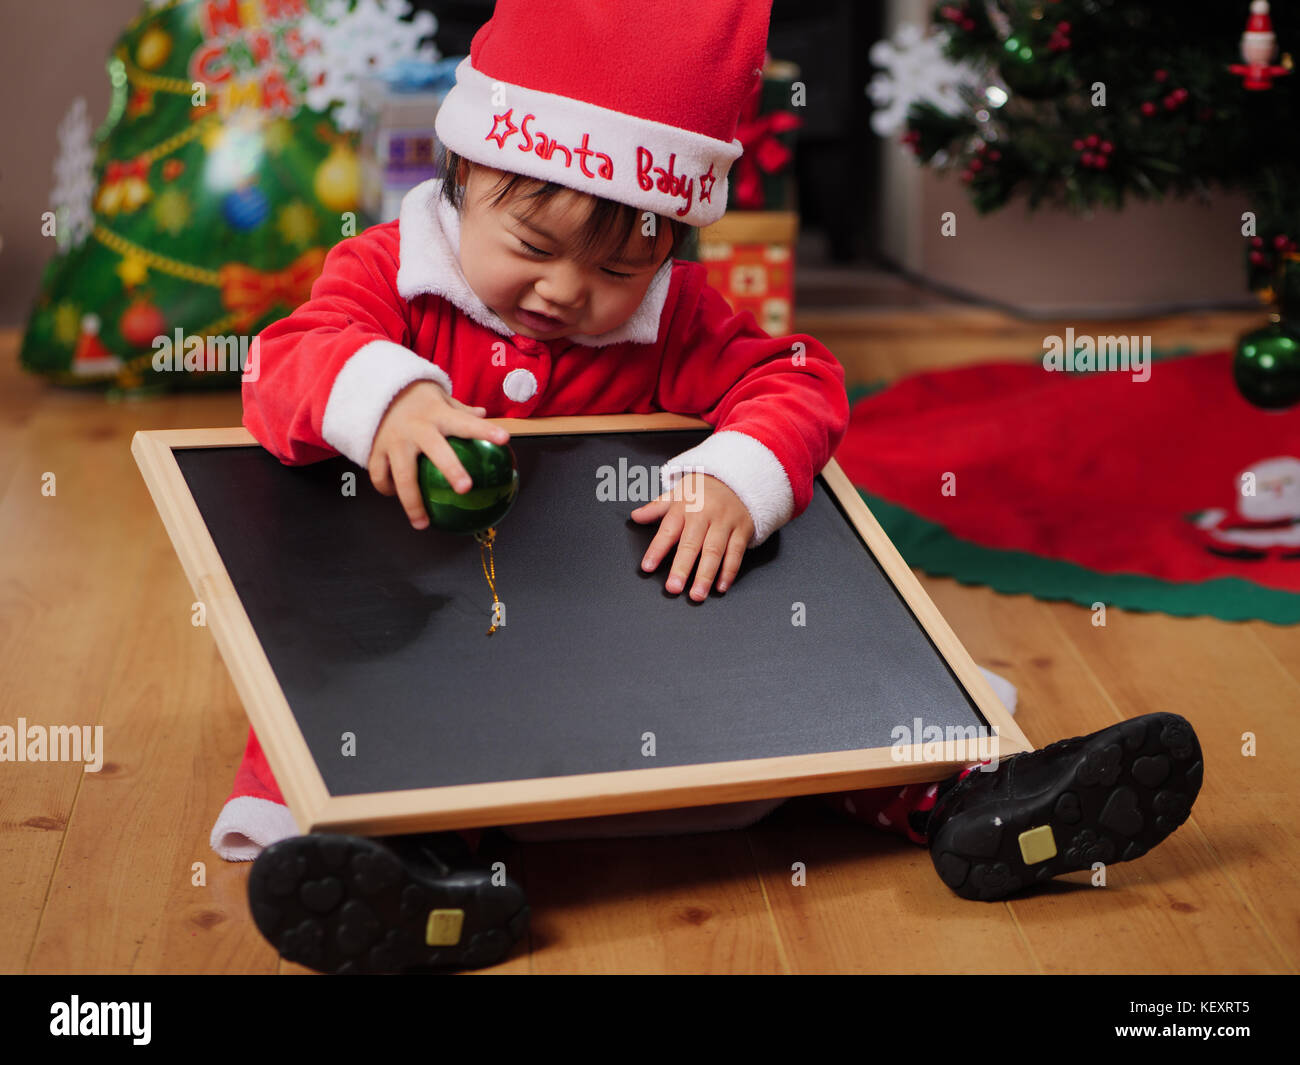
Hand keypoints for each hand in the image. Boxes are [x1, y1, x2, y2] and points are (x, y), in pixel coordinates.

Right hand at [369, 380, 509, 528]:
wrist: (375, 389)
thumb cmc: (417, 398)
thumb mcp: (440, 398)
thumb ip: (461, 411)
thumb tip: (484, 416)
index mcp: (437, 414)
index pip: (465, 422)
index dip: (485, 430)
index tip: (504, 438)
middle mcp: (416, 428)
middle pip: (435, 451)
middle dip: (450, 469)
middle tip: (465, 489)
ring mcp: (394, 440)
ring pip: (402, 475)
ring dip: (412, 502)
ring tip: (423, 523)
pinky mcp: (376, 450)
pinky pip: (380, 476)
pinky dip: (387, 489)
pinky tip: (395, 497)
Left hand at [631, 472, 753, 599]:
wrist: (738, 479)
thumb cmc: (704, 490)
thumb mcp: (679, 493)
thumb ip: (657, 508)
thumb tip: (636, 517)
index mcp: (685, 506)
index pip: (668, 530)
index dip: (657, 549)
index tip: (648, 567)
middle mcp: (704, 514)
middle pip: (692, 544)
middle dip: (682, 568)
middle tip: (674, 588)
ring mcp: (725, 522)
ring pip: (714, 551)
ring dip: (705, 575)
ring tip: (697, 594)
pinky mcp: (742, 530)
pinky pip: (736, 553)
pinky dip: (729, 571)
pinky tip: (720, 587)